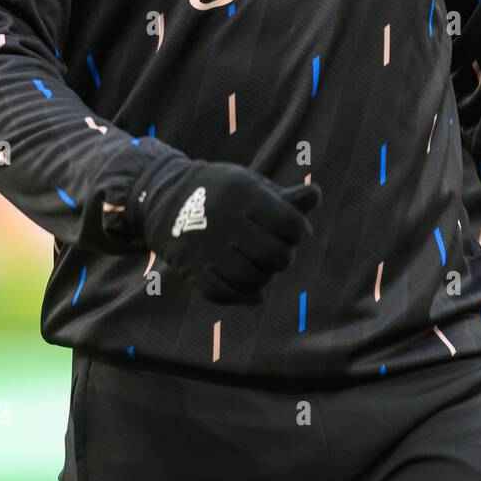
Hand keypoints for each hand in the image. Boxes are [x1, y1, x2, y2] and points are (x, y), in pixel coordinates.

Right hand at [139, 160, 320, 304]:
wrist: (164, 199)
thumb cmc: (219, 191)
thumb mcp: (249, 184)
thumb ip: (284, 197)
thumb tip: (316, 194)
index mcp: (244, 194)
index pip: (290, 224)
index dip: (298, 230)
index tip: (292, 229)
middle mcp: (226, 221)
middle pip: (276, 255)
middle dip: (283, 256)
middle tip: (276, 251)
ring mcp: (208, 247)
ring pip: (254, 279)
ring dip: (264, 278)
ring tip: (261, 267)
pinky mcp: (193, 269)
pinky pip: (226, 294)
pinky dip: (244, 297)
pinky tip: (252, 291)